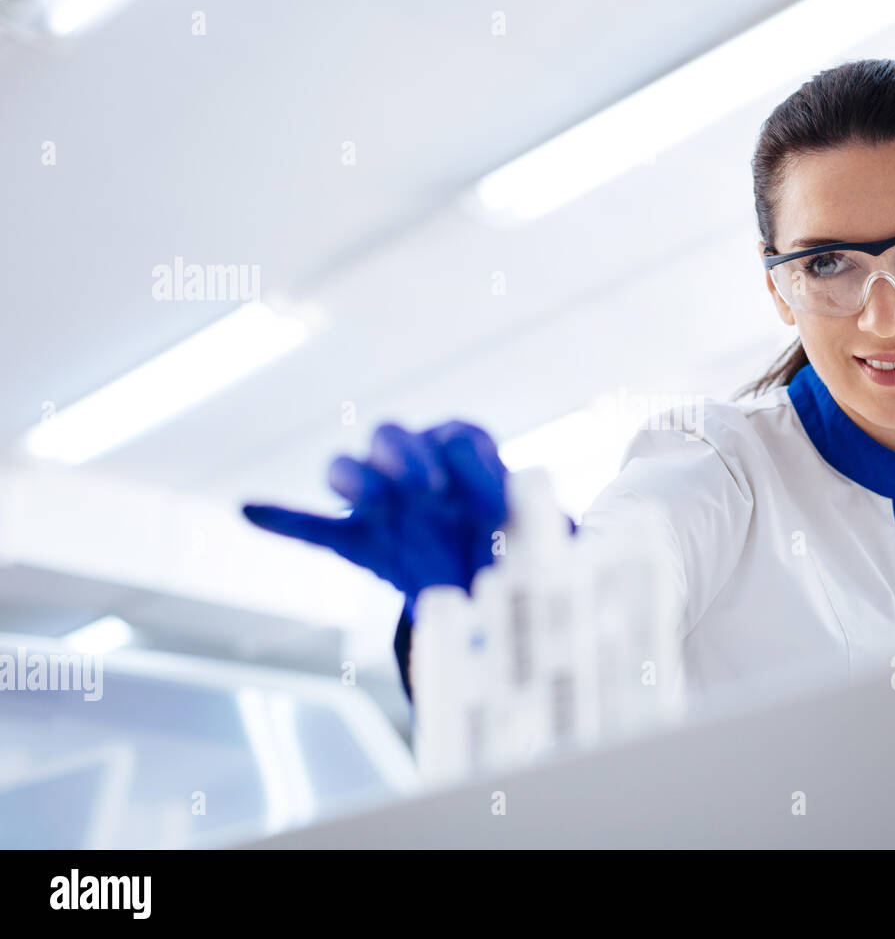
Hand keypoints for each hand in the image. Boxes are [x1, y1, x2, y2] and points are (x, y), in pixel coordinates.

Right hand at [242, 420, 508, 599]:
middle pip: (388, 434)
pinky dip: (282, 518)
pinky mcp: (356, 539)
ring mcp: (380, 500)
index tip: (491, 508)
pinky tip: (247, 509)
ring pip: (345, 470)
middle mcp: (413, 461)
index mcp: (461, 447)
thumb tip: (521, 498)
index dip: (474, 470)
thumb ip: (522, 511)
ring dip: (354, 480)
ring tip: (374, 503)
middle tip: (430, 492)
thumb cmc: (513, 540)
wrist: (489, 579)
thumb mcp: (529, 525)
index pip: (457, 440)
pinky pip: (311, 525)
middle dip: (405, 457)